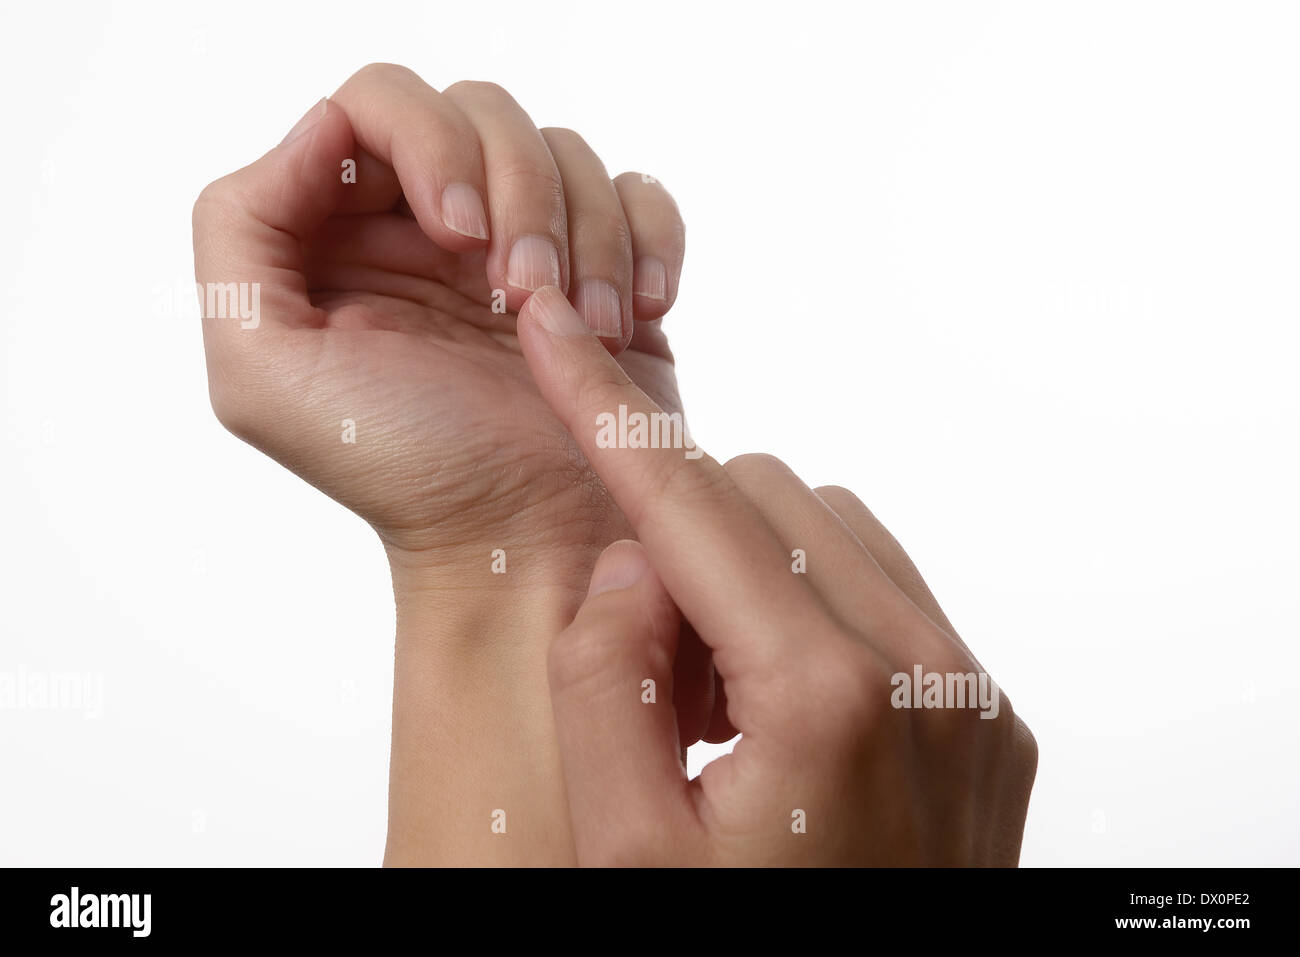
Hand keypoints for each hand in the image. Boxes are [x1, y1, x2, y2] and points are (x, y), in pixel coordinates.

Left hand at [193, 65, 686, 864]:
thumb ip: (238, 235)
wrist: (530, 544)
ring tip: (584, 330)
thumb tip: (322, 129)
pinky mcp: (605, 273)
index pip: (379, 107)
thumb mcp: (260, 376)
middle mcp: (432, 230)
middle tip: (520, 294)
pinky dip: (649, 240)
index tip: (457, 233)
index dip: (424, 144)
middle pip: (481, 113)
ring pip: (566, 152)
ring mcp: (524, 246)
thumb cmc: (406, 476)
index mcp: (345, 238)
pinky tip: (633, 316)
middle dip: (516, 194)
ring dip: (585, 237)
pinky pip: (640, 195)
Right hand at [517, 287, 1037, 865]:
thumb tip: (636, 560)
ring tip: (716, 701)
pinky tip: (778, 707)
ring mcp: (970, 696)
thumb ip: (606, 677)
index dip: (605, 413)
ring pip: (832, 532)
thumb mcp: (620, 844)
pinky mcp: (990, 718)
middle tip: (650, 668)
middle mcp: (925, 677)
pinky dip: (815, 608)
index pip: (690, 506)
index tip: (555, 333)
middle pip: (767, 501)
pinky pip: (887, 592)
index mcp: (826, 702)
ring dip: (750, 573)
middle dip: (682, 545)